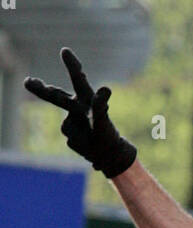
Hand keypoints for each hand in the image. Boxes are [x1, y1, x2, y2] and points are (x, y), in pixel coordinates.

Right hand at [23, 48, 135, 178]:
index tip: (65, 51)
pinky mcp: (69, 135)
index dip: (72, 65)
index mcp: (86, 99)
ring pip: (67, 127)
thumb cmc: (107, 134)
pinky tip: (88, 145)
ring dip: (79, 135)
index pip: (78, 79)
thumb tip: (106, 88)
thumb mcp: (104, 121)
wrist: (107, 153)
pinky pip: (71, 139)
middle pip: (56, 96)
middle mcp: (76, 107)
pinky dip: (80, 144)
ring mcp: (71, 121)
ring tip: (93, 139)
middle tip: (27, 81)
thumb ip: (101, 105)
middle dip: (41, 89)